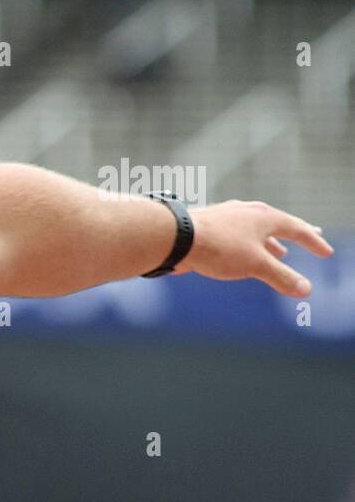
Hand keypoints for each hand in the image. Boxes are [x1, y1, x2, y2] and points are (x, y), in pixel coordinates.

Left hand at [174, 199, 333, 296]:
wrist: (175, 237)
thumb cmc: (217, 247)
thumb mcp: (255, 265)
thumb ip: (281, 277)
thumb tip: (306, 289)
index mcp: (264, 217)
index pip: (297, 228)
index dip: (313, 242)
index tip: (326, 252)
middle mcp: (248, 212)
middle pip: (278, 223)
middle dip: (295, 234)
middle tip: (312, 235)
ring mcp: (227, 217)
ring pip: (256, 230)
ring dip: (270, 242)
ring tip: (280, 252)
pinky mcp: (210, 227)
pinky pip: (236, 236)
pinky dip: (248, 246)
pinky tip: (242, 253)